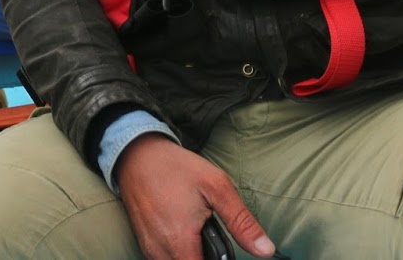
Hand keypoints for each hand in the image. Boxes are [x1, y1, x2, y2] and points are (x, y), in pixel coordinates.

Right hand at [113, 134, 276, 258]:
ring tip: (198, 233)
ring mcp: (149, 248)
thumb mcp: (216, 186)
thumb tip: (266, 250)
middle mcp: (160, 251)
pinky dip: (177, 252)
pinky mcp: (143, 244)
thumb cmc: (176, 167)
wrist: (137, 153)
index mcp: (180, 240)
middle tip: (211, 235)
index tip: (223, 249)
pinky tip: (184, 232)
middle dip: (206, 257)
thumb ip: (241, 222)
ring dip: (191, 255)